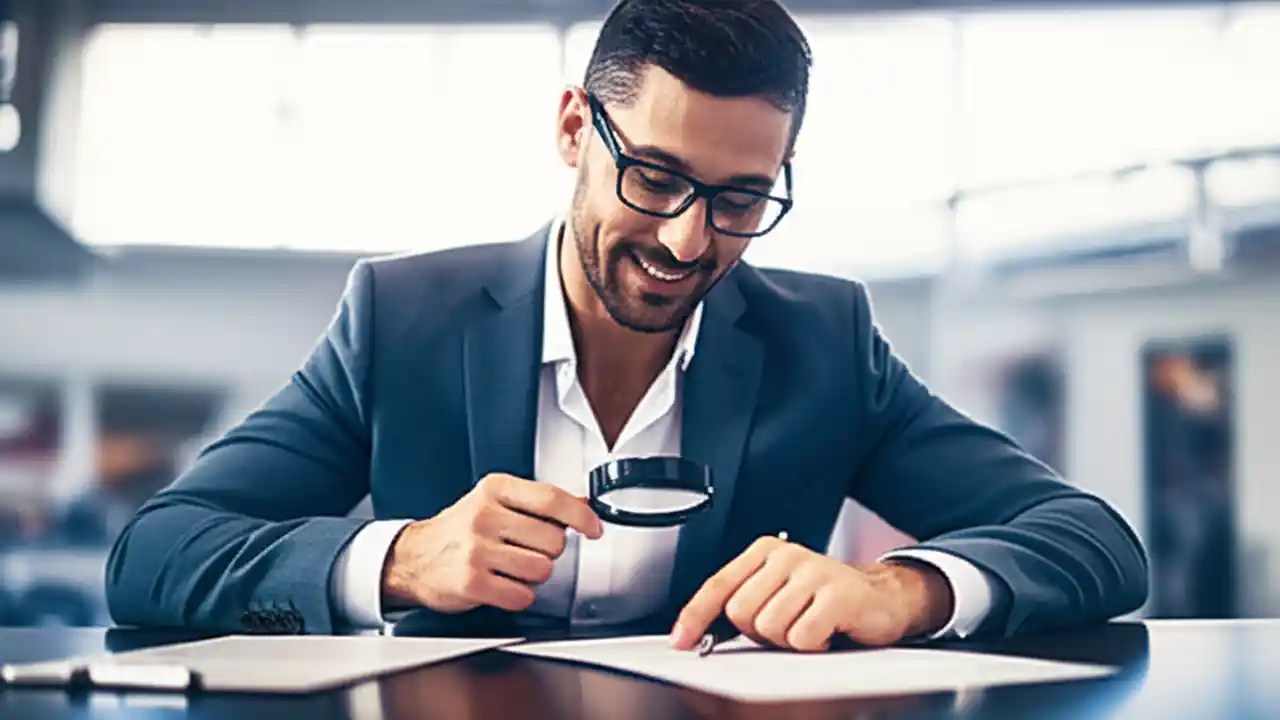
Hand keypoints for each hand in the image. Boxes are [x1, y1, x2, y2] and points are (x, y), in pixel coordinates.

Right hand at [381, 473, 603, 613]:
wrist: (413, 557)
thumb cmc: (458, 530)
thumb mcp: (495, 501)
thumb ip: (538, 502)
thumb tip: (582, 505)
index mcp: (495, 489)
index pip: (552, 498)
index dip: (581, 516)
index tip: (594, 528)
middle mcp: (485, 516)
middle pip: (553, 540)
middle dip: (548, 551)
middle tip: (525, 550)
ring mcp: (476, 550)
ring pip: (541, 570)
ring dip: (533, 576)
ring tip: (510, 568)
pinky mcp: (471, 582)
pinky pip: (522, 596)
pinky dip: (518, 596)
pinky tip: (501, 585)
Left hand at [670, 536, 953, 651]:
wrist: (882, 598)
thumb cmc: (824, 599)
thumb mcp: (777, 591)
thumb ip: (742, 602)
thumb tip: (698, 632)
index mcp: (765, 551)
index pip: (719, 585)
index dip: (695, 616)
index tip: (681, 640)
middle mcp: (787, 555)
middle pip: (741, 613)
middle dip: (758, 632)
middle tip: (785, 627)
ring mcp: (814, 571)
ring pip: (770, 628)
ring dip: (788, 641)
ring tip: (808, 627)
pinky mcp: (839, 593)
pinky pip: (802, 638)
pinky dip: (812, 646)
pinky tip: (826, 633)